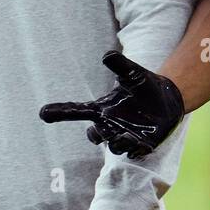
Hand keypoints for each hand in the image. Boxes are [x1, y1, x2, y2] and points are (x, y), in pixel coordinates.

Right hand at [39, 51, 183, 159]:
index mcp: (102, 109)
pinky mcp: (141, 145)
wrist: (167, 99)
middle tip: (108, 126)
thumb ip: (120, 65)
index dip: (60, 112)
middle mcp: (110, 125)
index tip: (43, 113)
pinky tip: (143, 140)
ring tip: (132, 133)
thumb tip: (107, 55)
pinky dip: (135, 149)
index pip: (77, 112)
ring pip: (114, 147)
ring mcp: (125, 136)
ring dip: (119, 142)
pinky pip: (133, 153)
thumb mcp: (132, 73)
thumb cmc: (143, 85)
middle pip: (95, 136)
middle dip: (98, 134)